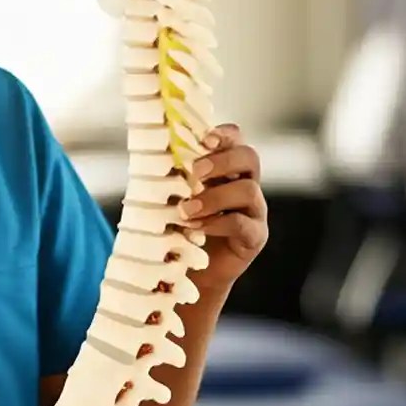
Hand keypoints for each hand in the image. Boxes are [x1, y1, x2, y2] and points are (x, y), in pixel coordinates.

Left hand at [177, 124, 268, 292]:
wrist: (192, 271)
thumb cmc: (181, 227)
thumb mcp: (174, 197)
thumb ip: (172, 178)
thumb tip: (150, 156)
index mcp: (227, 169)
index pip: (236, 139)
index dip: (224, 134)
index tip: (204, 140)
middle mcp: (246, 184)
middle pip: (249, 157)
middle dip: (222, 161)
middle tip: (195, 173)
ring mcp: (254, 210)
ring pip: (248, 190)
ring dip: (214, 197)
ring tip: (186, 210)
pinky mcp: (255, 237)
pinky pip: (243, 224)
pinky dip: (216, 223)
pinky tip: (196, 228)